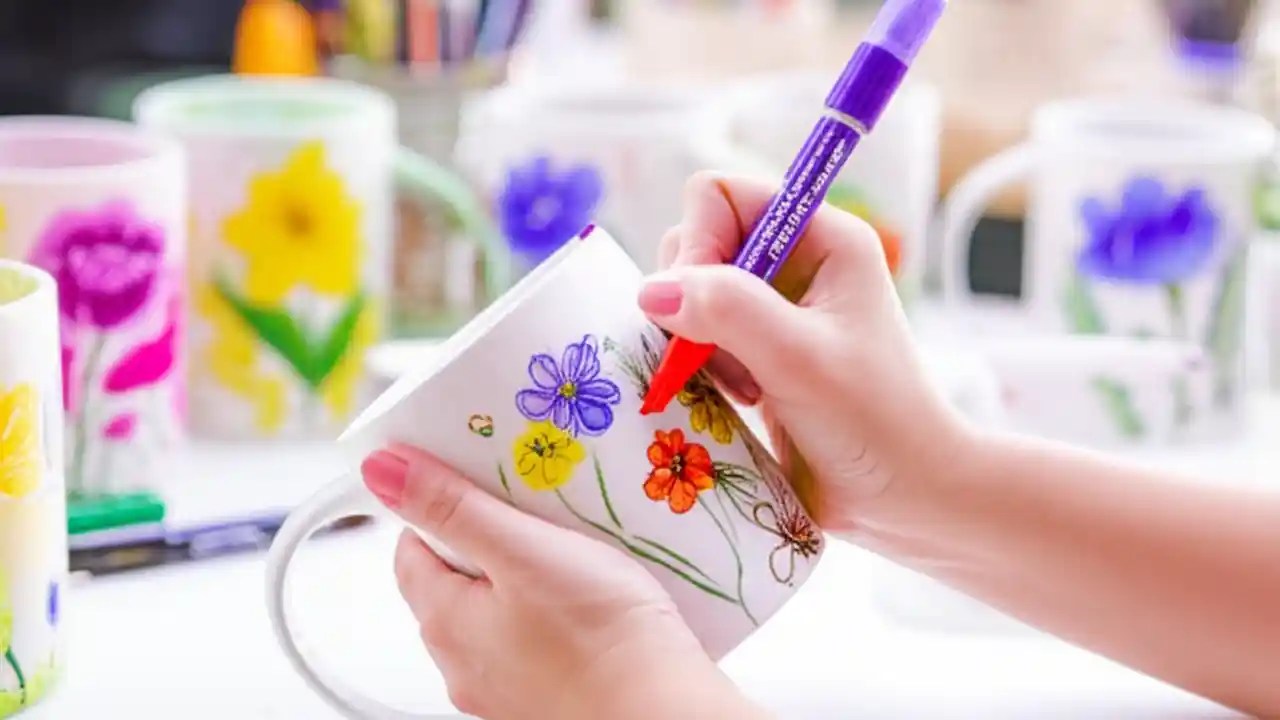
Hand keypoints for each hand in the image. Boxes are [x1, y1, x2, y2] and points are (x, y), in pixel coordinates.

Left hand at [360, 444, 770, 719]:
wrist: (662, 711)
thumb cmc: (601, 636)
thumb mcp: (521, 549)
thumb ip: (451, 507)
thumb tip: (384, 470)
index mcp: (443, 621)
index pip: (412, 548)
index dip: (442, 508)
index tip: (480, 485)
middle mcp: (463, 663)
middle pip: (454, 581)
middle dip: (487, 541)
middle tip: (534, 514)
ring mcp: (504, 687)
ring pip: (496, 613)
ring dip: (523, 580)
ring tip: (571, 555)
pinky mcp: (546, 696)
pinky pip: (533, 642)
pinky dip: (552, 617)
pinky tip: (590, 603)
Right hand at [642, 173, 973, 535]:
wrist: (904, 498)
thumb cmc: (874, 421)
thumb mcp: (800, 358)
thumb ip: (728, 310)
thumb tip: (650, 290)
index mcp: (821, 237)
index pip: (722, 196)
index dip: (699, 241)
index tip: (703, 303)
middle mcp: (794, 261)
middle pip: (696, 242)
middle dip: (696, 300)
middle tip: (730, 354)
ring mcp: (773, 308)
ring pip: (688, 295)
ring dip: (698, 342)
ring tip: (746, 385)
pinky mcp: (755, 351)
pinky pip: (694, 337)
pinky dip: (699, 368)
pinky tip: (740, 399)